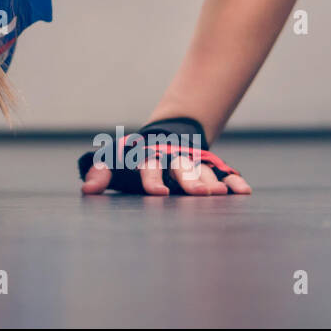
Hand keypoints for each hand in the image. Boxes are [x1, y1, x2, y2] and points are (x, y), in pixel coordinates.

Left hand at [77, 115, 251, 195]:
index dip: (152, 179)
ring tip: (220, 194)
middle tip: (200, 194)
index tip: (157, 193)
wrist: (165, 135)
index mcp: (149, 156)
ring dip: (212, 181)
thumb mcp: (116, 161)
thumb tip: (88, 190)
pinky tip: (243, 191)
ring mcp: (193, 162)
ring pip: (203, 170)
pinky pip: (224, 173)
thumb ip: (102, 173)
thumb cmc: (135, 157)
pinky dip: (234, 180)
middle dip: (190, 181)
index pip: (149, 166)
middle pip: (182, 168)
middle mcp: (173, 158)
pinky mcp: (210, 167)